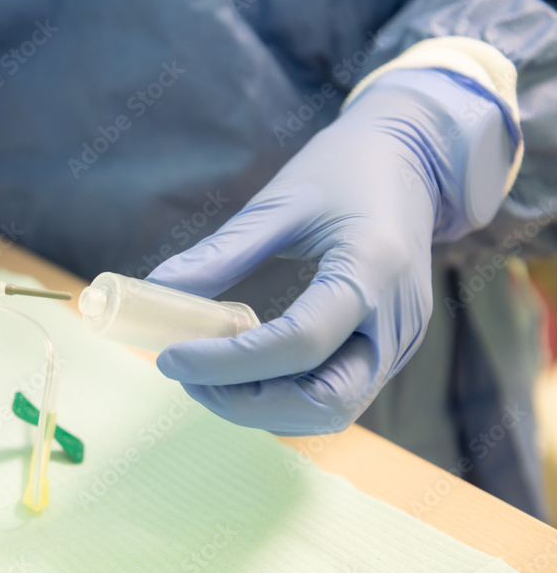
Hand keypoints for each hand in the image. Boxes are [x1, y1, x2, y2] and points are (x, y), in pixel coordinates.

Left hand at [147, 69, 514, 434]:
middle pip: (324, 401)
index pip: (299, 342)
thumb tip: (159, 290)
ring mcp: (399, 342)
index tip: (170, 358)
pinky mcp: (390, 351)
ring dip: (263, 407)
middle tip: (188, 376)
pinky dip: (284, 396)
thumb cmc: (345, 169)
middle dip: (247, 402)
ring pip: (331, 411)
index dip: (228, 362)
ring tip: (209, 376)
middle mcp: (396, 320)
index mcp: (372, 268)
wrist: (414, 162)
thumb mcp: (279, 202)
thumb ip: (222, 253)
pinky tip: (245, 370)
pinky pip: (336, 395)